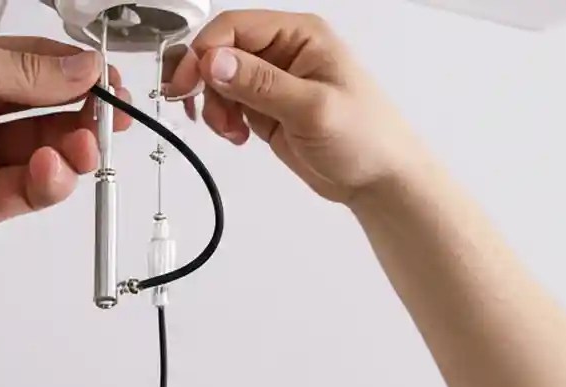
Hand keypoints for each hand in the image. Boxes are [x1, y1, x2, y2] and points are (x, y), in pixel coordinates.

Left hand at [0, 32, 131, 263]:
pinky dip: (50, 182)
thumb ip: (23, 69)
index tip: (110, 79)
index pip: (36, 63)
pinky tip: (52, 169)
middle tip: (110, 116)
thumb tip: (82, 66)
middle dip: (84, 111)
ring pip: (45, 152)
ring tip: (83, 146)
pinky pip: (29, 192)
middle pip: (47, 108)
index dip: (76, 71)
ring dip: (73, 147)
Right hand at [167, 11, 426, 205]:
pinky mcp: (266, 108)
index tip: (187, 82)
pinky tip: (237, 135)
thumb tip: (216, 62)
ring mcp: (273, 81)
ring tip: (230, 130)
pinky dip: (222, 120)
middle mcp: (284, 52)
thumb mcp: (313, 109)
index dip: (204, 52)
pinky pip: (228, 104)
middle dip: (203, 80)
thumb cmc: (366, 138)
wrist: (378, 180)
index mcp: (300, 35)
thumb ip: (261, 84)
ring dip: (213, 105)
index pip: (235, 27)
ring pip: (219, 80)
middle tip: (194, 107)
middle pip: (220, 51)